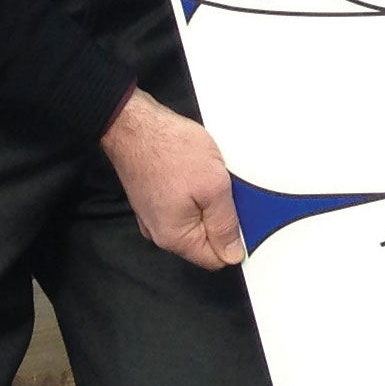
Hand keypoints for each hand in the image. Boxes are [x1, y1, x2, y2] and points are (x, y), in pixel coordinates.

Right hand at [100, 90, 245, 268]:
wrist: (136, 126)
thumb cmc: (171, 150)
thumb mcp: (213, 186)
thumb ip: (225, 224)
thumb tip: (232, 254)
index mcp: (175, 237)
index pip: (215, 259)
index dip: (236, 243)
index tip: (249, 221)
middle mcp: (161, 232)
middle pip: (206, 239)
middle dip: (224, 218)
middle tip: (231, 190)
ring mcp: (156, 215)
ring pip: (197, 219)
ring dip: (211, 201)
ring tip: (215, 176)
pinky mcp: (156, 198)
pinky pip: (185, 204)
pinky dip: (198, 191)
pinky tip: (201, 171)